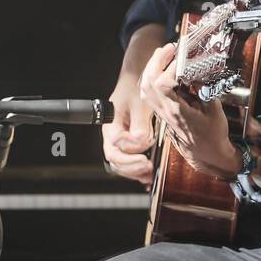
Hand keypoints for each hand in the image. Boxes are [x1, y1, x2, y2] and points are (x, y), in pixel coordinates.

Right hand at [101, 72, 156, 187]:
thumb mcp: (140, 103)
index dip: (132, 146)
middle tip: (148, 166)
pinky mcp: (128, 145)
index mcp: (111, 124)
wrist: (137, 82)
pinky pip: (128, 162)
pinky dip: (137, 171)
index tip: (147, 144)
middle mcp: (112, 135)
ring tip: (149, 174)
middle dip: (131, 166)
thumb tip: (141, 140)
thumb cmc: (135, 89)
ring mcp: (119, 142)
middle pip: (115, 158)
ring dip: (134, 172)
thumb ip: (140, 123)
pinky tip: (147, 177)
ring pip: (120, 164)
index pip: (117, 142)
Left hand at [138, 43, 237, 178]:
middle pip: (147, 83)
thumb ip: (205, 90)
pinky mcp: (162, 112)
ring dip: (152, 67)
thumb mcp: (214, 111)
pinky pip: (149, 91)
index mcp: (177, 111)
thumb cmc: (212, 136)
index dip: (169, 68)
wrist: (206, 154)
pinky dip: (152, 76)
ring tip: (165, 53)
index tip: (182, 57)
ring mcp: (161, 112)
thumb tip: (197, 71)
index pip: (162, 85)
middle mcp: (165, 111)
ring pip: (145, 87)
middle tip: (170, 48)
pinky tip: (162, 68)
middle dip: (156, 61)